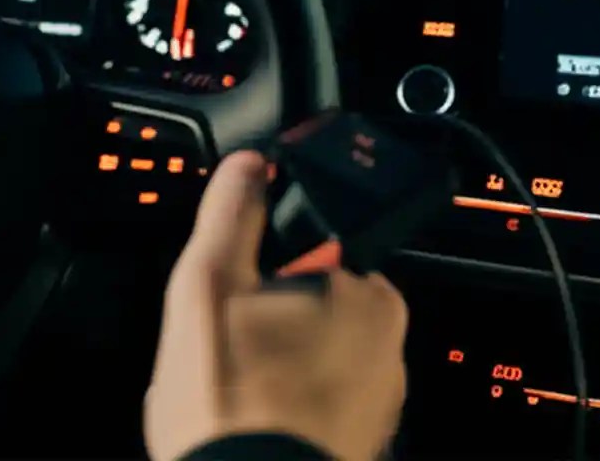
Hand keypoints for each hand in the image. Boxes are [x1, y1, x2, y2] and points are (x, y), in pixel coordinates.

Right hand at [145, 151, 407, 460]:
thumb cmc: (232, 401)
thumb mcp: (211, 282)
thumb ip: (233, 213)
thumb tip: (248, 166)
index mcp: (369, 295)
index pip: (315, 250)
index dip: (263, 268)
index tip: (233, 292)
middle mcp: (388, 348)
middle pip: (309, 307)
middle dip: (264, 319)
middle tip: (222, 342)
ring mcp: (375, 404)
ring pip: (307, 358)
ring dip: (269, 366)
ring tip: (229, 386)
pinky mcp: (357, 444)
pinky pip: (310, 405)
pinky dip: (279, 406)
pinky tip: (243, 417)